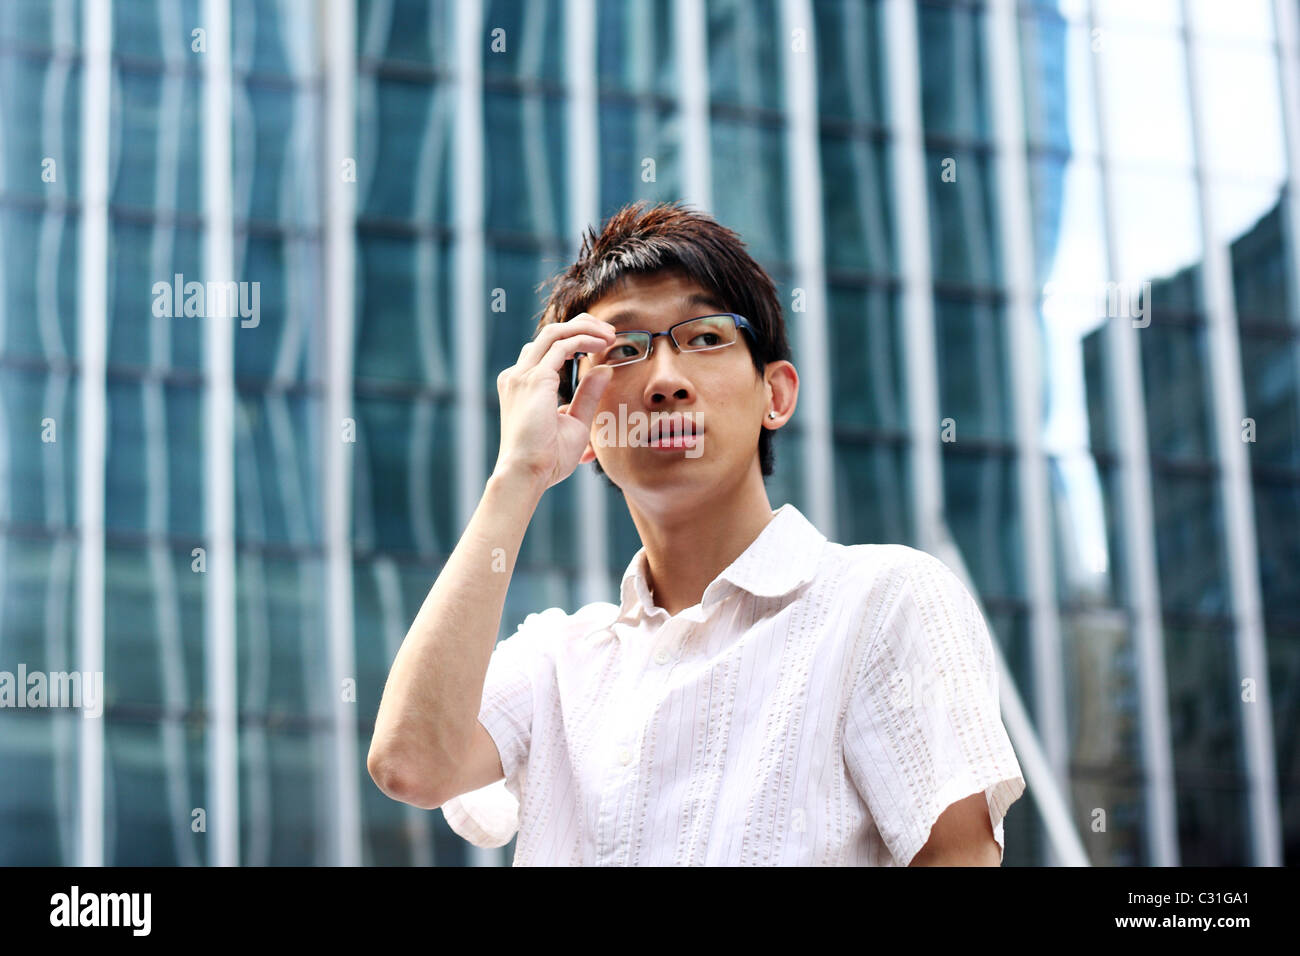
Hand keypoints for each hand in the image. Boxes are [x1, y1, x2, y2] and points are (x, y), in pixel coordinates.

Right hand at [492, 312, 616, 490]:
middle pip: (549, 334)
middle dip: (581, 326)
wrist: (526, 474)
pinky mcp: (534, 379)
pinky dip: (583, 340)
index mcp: (521, 385)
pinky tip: (602, 345)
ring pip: (554, 332)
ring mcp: (522, 375)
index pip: (545, 349)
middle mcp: (517, 375)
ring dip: (585, 328)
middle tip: (610, 332)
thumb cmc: (547, 459)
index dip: (574, 339)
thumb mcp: (575, 422)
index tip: (601, 344)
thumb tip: (603, 369)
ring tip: (610, 335)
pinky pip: (561, 346)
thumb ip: (588, 395)